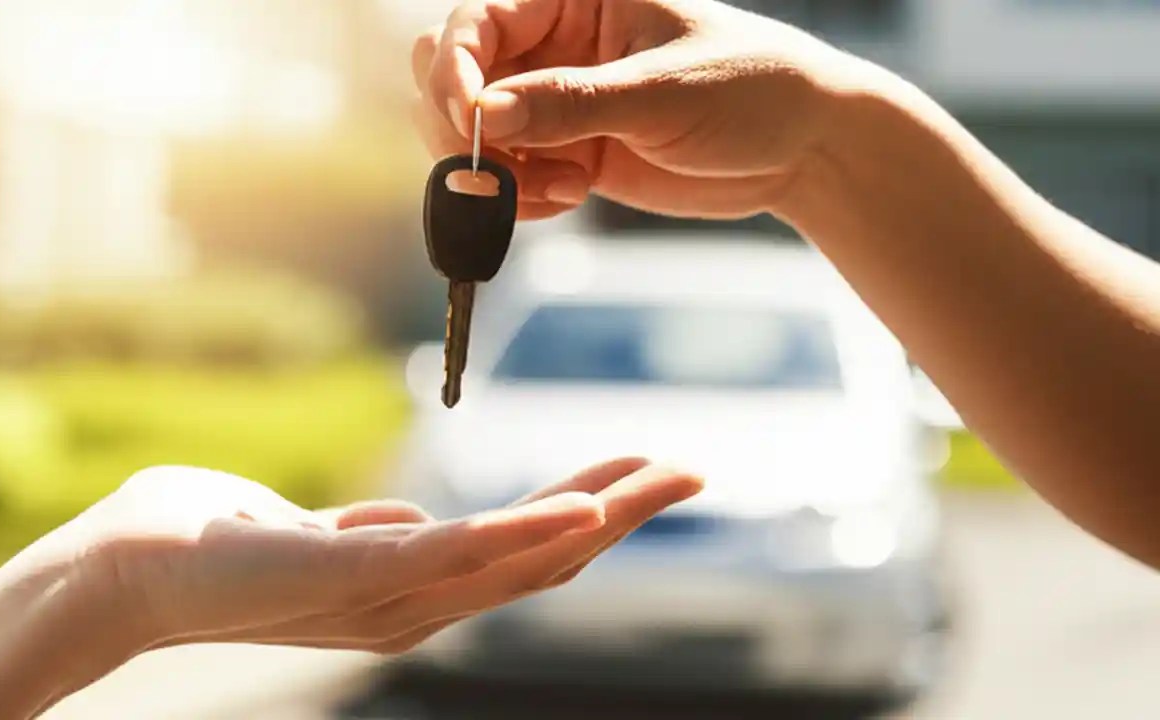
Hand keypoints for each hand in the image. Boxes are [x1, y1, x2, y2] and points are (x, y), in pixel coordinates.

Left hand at [75, 459, 699, 653]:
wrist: (122, 569)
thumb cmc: (211, 546)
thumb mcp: (310, 534)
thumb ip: (363, 534)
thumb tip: (401, 517)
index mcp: (410, 587)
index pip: (520, 549)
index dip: (589, 516)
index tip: (643, 473)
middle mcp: (413, 604)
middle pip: (539, 558)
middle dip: (620, 513)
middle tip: (691, 470)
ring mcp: (386, 596)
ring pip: (515, 557)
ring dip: (593, 517)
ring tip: (657, 479)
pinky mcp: (351, 576)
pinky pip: (452, 554)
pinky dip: (524, 532)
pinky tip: (580, 507)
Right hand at [412, 0, 853, 220]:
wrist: (800, 149)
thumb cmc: (751, 88)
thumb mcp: (662, 92)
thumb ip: (572, 103)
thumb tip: (485, 115)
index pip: (477, 23)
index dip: (456, 72)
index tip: (470, 123)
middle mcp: (553, 44)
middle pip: (452, 74)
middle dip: (462, 127)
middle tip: (498, 169)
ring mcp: (555, 100)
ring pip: (472, 133)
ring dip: (495, 171)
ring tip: (559, 189)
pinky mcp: (566, 152)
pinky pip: (507, 175)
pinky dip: (518, 197)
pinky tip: (569, 198)